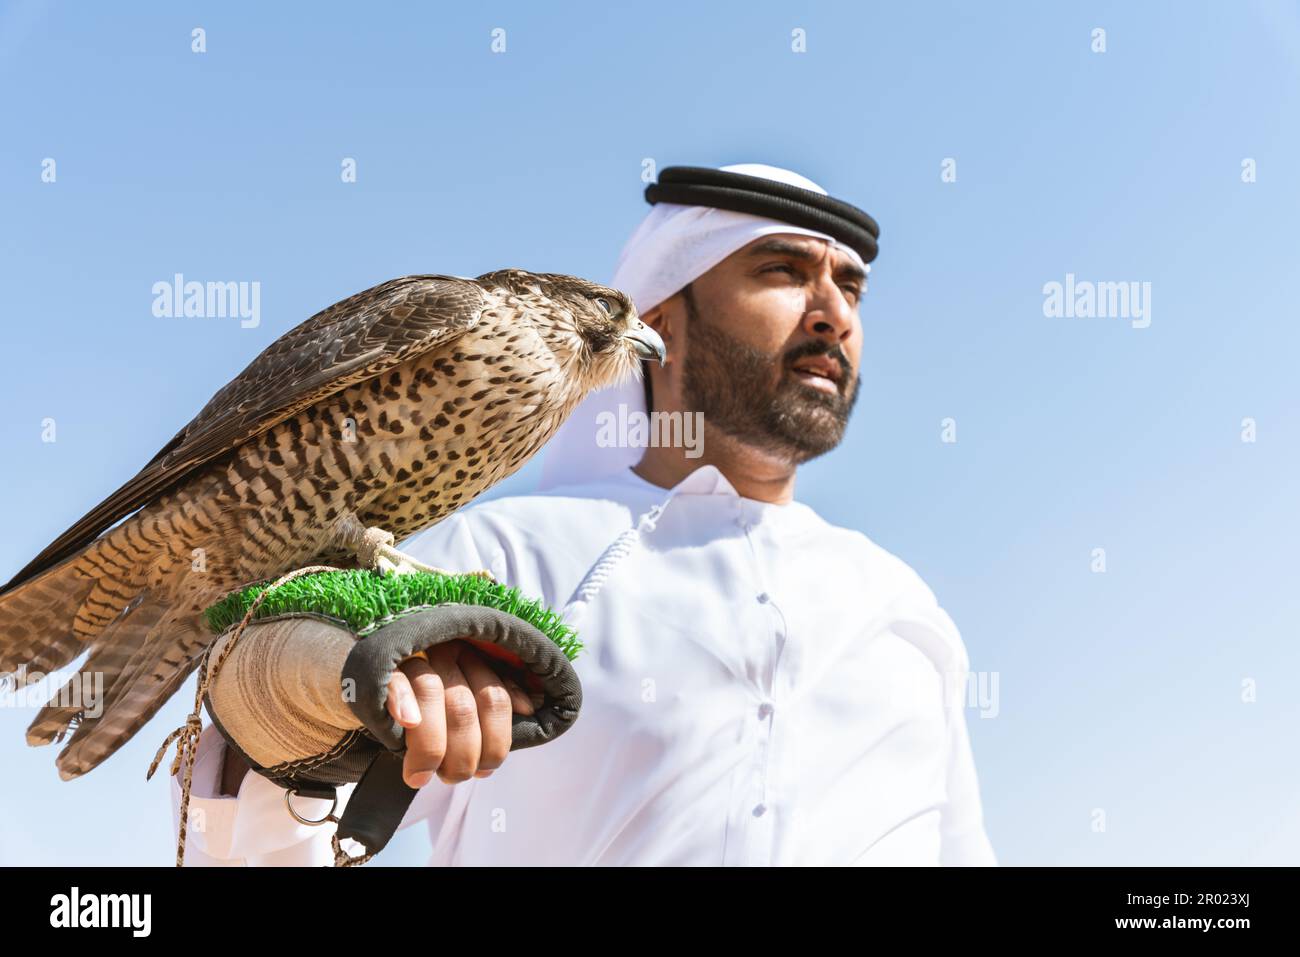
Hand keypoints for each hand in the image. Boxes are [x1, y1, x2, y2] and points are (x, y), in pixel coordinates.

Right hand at [385, 640, 538, 788]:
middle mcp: (446, 651)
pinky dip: (402, 701)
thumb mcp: (469, 703)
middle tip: (453, 777)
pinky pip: (395, 681)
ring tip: (422, 775)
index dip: (496, 739)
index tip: (486, 767)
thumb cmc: (433, 705)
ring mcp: (413, 658)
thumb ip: (495, 706)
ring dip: (430, 745)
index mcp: (474, 657)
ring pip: (431, 694)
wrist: (374, 684)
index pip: (495, 700)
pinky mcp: (381, 669)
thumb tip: (528, 709)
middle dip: (462, 755)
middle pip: (463, 707)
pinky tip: (407, 722)